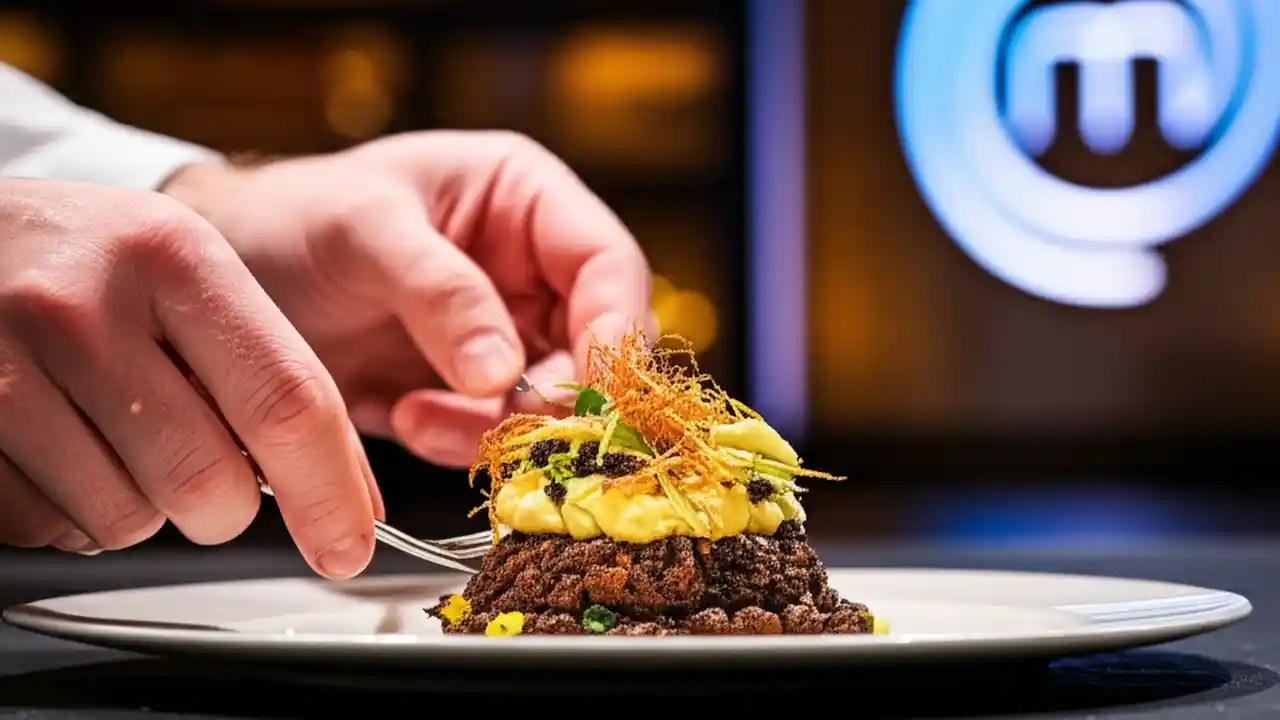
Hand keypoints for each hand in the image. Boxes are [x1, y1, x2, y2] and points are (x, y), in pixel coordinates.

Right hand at [0, 179, 379, 578]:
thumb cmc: (90, 263)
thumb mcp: (185, 275)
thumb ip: (270, 372)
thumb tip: (353, 497)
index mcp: (174, 257)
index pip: (284, 400)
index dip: (328, 492)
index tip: (347, 546)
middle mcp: (84, 303)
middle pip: (206, 480)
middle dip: (226, 509)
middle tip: (208, 477)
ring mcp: (3, 360)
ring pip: (125, 518)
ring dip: (143, 508)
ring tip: (116, 441)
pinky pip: (44, 527)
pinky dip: (70, 515)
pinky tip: (59, 449)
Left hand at [164, 130, 652, 467]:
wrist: (227, 273)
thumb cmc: (293, 217)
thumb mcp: (363, 231)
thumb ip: (439, 291)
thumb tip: (503, 373)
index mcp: (526, 201)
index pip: (609, 266)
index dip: (613, 331)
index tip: (585, 391)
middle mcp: (530, 270)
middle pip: (595, 347)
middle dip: (552, 397)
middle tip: (503, 428)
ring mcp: (504, 334)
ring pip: (552, 402)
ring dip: (499, 429)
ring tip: (420, 419)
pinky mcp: (469, 391)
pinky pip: (500, 433)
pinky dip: (464, 444)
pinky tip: (405, 420)